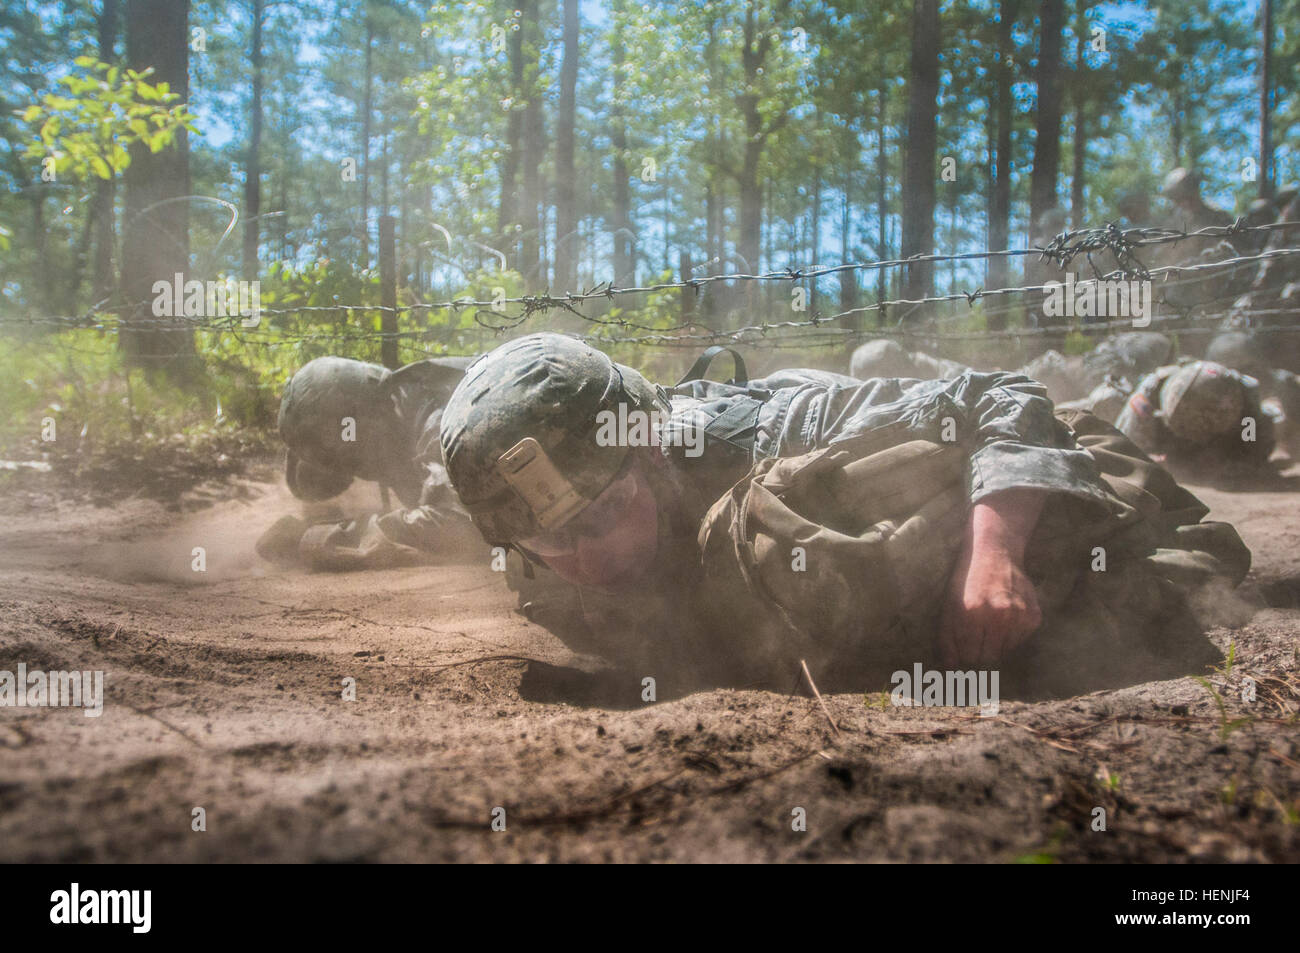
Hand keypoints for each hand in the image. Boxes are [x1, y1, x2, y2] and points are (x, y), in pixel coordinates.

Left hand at [936, 490, 1045, 668]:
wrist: (996, 554)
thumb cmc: (967, 582)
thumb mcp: (949, 607)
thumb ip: (947, 639)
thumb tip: (950, 667)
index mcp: (972, 614)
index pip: (970, 657)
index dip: (966, 654)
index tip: (966, 646)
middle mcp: (998, 616)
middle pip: (990, 658)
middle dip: (981, 652)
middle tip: (979, 637)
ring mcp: (1019, 616)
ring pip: (1006, 651)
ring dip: (998, 644)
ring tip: (991, 622)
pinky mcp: (1034, 616)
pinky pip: (1021, 640)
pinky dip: (1013, 634)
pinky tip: (1006, 617)